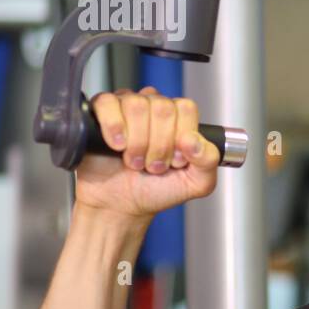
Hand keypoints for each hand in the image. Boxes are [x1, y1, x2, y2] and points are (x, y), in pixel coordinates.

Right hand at [73, 86, 220, 217]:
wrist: (120, 206)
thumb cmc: (157, 190)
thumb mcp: (196, 183)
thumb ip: (209, 161)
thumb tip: (194, 140)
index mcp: (179, 119)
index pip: (186, 108)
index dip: (180, 137)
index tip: (175, 160)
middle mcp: (153, 107)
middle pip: (163, 107)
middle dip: (159, 145)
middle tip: (152, 165)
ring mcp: (126, 107)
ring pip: (136, 105)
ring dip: (136, 142)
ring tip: (134, 161)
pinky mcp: (99, 112)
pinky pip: (107, 102)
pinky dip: (113, 126)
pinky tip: (116, 145)